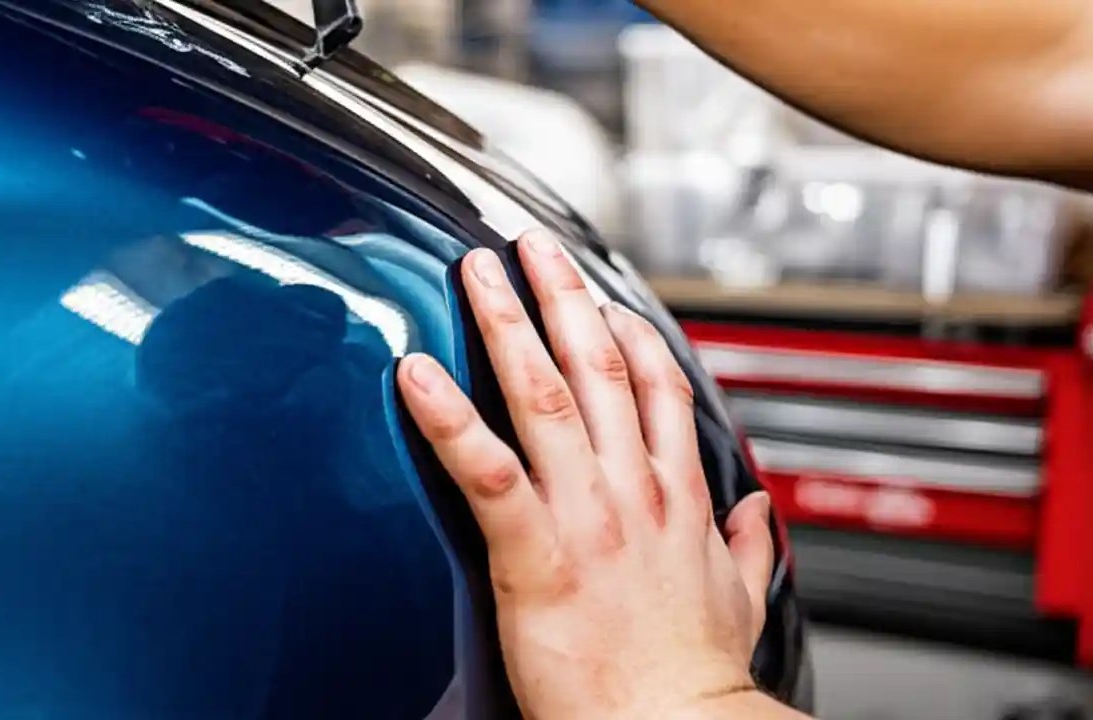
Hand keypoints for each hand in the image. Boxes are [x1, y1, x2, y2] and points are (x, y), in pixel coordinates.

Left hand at [397, 230, 776, 719]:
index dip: (629, 332)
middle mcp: (631, 491)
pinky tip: (417, 374)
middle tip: (532, 245)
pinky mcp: (538, 554)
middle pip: (596, 367)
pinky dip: (449, 418)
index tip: (605, 298)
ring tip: (477, 274)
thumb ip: (745, 545)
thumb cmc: (692, 678)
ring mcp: (586, 516)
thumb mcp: (738, 600)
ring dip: (507, 325)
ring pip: (543, 396)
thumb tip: (756, 511)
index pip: (655, 389)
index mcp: (675, 499)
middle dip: (562, 296)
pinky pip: (487, 470)